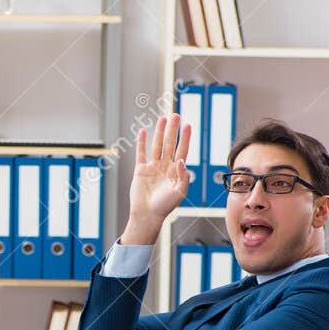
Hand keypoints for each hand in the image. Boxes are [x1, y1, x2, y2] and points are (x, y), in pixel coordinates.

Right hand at [121, 114, 191, 244]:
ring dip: (160, 132)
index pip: (182, 149)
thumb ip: (183, 175)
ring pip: (157, 145)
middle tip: (175, 115)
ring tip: (162, 118)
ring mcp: (153, 167)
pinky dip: (141, 142)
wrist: (147, 214)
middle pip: (170, 143)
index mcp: (176, 170)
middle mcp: (165, 166)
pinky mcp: (140, 170)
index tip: (187, 125)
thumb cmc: (165, 206)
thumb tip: (181, 160)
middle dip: (173, 129)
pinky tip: (143, 131)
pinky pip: (141, 153)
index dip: (185, 138)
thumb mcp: (180, 192)